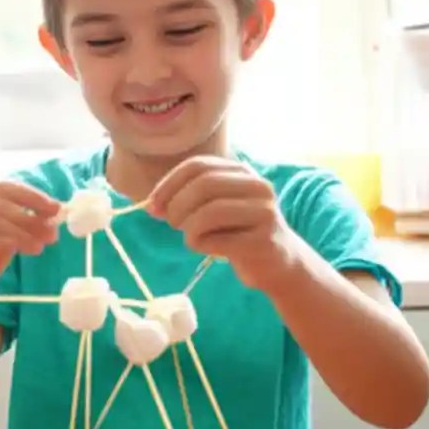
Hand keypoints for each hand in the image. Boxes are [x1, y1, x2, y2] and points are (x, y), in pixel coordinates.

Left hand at [147, 155, 289, 289]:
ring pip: (210, 211)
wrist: (276, 263)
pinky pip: (218, 240)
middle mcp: (257, 186)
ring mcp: (264, 212)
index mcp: (242, 171)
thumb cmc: (237, 232)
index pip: (198, 165)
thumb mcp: (214, 206)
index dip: (169, 183)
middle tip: (171, 224)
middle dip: (177, 206)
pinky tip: (204, 247)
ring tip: (190, 237)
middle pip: (203, 185)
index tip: (152, 204)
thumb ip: (187, 199)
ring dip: (189, 228)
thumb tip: (152, 205)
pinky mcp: (263, 241)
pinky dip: (201, 244)